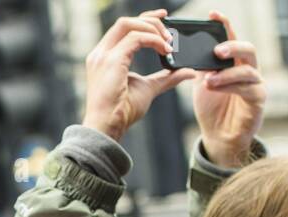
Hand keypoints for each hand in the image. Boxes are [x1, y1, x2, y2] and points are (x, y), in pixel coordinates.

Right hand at [83, 9, 196, 141]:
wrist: (107, 127)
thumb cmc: (121, 112)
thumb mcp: (148, 89)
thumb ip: (166, 78)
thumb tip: (188, 71)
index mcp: (104, 58)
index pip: (123, 28)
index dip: (144, 19)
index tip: (164, 19)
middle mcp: (100, 54)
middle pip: (126, 22)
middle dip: (150, 20)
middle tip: (170, 31)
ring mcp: (103, 56)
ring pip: (130, 25)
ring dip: (153, 29)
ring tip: (168, 43)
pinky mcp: (111, 61)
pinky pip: (137, 38)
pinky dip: (154, 40)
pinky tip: (165, 50)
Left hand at [192, 11, 265, 167]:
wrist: (218, 136)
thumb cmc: (212, 108)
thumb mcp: (202, 83)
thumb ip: (199, 66)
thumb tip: (186, 49)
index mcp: (235, 62)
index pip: (232, 38)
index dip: (224, 25)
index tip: (212, 14)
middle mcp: (249, 69)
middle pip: (248, 49)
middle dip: (233, 47)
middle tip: (217, 50)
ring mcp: (257, 84)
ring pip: (247, 70)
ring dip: (226, 73)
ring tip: (208, 80)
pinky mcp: (259, 100)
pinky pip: (248, 89)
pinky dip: (230, 87)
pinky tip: (214, 88)